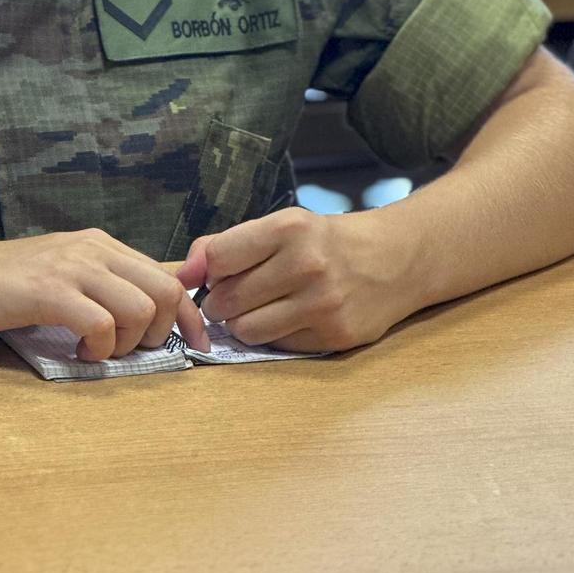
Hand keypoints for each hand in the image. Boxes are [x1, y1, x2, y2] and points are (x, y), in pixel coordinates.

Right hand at [0, 228, 208, 359]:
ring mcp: (69, 266)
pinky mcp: (46, 291)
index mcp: (98, 244)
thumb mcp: (59, 277)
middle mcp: (91, 248)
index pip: (167, 274)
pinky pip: (100, 323)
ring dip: (126, 344)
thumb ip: (100, 287)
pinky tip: (76, 351)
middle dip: (160, 332)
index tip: (199, 346)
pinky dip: (98, 348)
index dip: (190, 314)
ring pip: (139, 307)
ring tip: (95, 350)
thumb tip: (149, 313)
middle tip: (126, 351)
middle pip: (164, 289)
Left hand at [173, 208, 409, 352]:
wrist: (391, 260)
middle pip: (228, 299)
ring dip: (242, 324)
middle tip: (235, 295)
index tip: (216, 274)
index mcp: (288, 228)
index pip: (218, 257)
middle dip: (221, 302)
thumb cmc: (322, 242)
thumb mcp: (279, 227)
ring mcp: (323, 303)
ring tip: (258, 309)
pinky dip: (273, 336)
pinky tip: (288, 318)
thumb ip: (225, 245)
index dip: (209, 270)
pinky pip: (278, 346)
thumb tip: (182, 275)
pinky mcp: (335, 335)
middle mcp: (306, 264)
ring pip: (247, 330)